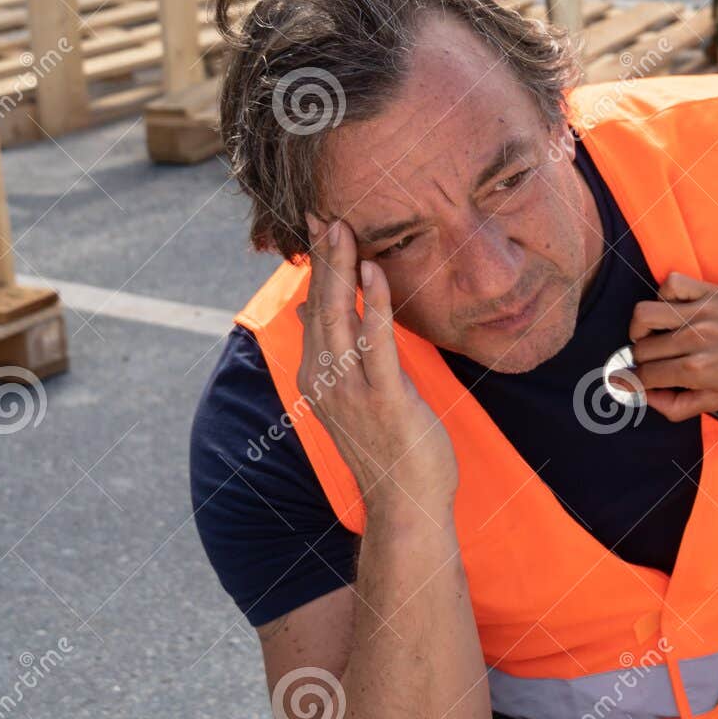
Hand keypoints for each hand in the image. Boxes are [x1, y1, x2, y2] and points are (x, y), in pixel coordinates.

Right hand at [296, 214, 457, 519]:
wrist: (406, 506)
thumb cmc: (388, 449)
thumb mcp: (352, 396)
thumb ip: (334, 354)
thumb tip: (311, 313)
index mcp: (319, 377)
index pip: (314, 311)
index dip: (315, 268)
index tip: (316, 226)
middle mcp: (327, 381)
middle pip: (320, 307)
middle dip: (321, 258)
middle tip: (322, 213)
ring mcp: (351, 392)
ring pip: (339, 318)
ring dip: (340, 270)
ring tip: (342, 229)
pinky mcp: (384, 400)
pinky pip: (376, 344)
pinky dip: (372, 304)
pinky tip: (375, 272)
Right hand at [627, 272, 717, 420]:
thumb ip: (678, 406)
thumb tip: (647, 396)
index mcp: (697, 370)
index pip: (645, 375)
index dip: (635, 382)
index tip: (634, 381)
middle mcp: (695, 339)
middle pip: (641, 348)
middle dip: (639, 360)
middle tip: (651, 364)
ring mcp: (701, 312)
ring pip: (643, 314)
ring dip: (639, 328)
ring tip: (651, 336)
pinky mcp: (710, 292)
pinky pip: (670, 283)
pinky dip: (663, 296)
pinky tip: (672, 312)